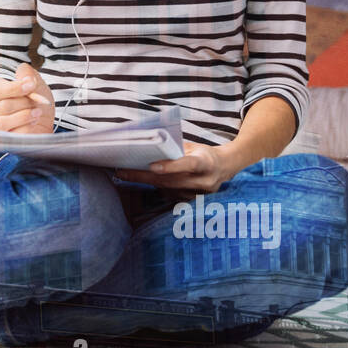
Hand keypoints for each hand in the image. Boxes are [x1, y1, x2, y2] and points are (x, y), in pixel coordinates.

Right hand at [0, 63, 54, 132]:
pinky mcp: (7, 141)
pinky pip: (13, 135)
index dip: (13, 88)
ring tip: (38, 112)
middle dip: (24, 102)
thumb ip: (27, 74)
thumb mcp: (34, 83)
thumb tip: (24, 75)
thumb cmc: (35, 101)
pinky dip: (27, 128)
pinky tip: (35, 123)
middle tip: (37, 101)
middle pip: (3, 106)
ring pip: (2, 122)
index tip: (30, 84)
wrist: (46, 121)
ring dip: (24, 115)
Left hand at [114, 141, 241, 195]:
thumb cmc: (204, 153)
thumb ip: (176, 149)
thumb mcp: (194, 146)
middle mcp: (205, 181)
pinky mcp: (193, 202)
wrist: (225, 168)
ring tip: (126, 174)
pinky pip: (170, 195)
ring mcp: (200, 194)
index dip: (171, 166)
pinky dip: (155, 187)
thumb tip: (150, 146)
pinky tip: (143, 179)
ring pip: (168, 189)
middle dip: (145, 176)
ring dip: (146, 182)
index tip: (152, 166)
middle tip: (123, 171)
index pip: (189, 164)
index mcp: (206, 162)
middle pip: (172, 180)